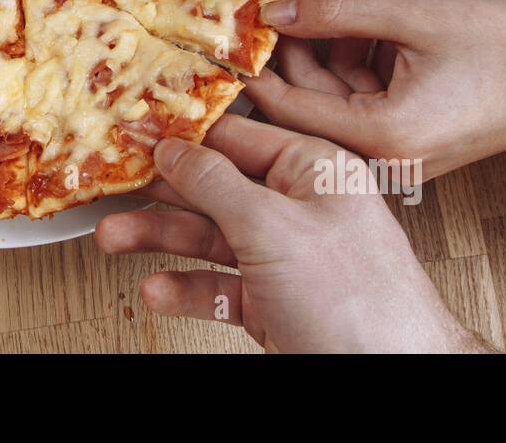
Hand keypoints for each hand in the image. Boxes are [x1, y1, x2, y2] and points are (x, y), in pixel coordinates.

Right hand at [97, 122, 482, 351]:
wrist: (394, 377)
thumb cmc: (360, 301)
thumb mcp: (275, 227)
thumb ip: (217, 184)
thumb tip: (175, 150)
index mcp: (311, 170)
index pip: (233, 137)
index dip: (180, 134)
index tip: (133, 128)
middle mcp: (298, 208)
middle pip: (212, 188)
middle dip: (159, 191)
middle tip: (111, 184)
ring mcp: (286, 258)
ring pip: (208, 238)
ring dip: (160, 239)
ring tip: (115, 238)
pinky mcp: (275, 302)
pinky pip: (218, 286)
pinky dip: (186, 288)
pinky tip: (158, 289)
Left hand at [246, 0, 505, 178]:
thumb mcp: (414, 15)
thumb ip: (336, 11)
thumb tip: (276, 12)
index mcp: (381, 140)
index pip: (285, 109)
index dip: (252, 68)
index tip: (226, 37)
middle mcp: (387, 160)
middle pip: (311, 102)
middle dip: (304, 46)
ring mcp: (402, 155)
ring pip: (341, 94)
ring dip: (344, 42)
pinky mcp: (416, 140)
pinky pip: (371, 96)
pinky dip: (372, 55)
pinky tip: (387, 11)